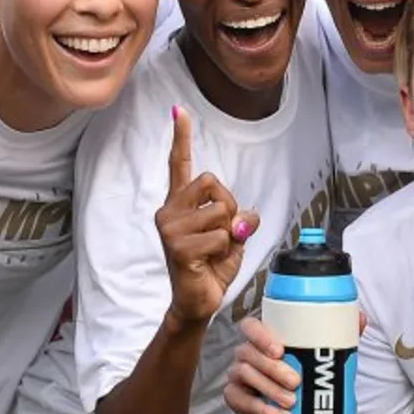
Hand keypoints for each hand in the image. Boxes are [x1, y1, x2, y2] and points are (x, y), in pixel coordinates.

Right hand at [156, 105, 258, 326]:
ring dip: (228, 235)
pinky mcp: (177, 246)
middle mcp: (169, 211)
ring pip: (221, 212)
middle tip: (223, 234)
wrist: (198, 302)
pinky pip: (221, 236)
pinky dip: (225, 251)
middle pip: (213, 182)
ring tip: (214, 253)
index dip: (180, 137)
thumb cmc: (211, 267)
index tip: (178, 110)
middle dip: (229, 207)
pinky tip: (208, 263)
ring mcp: (170, 228)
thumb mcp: (234, 237)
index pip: (178, 165)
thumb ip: (240, 218)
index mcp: (179, 205)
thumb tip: (244, 217)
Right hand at [226, 311, 366, 413]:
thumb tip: (361, 318)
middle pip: (248, 353)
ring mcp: (238, 376)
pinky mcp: (236, 398)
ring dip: (269, 390)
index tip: (280, 350)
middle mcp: (247, 354)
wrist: (297, 413)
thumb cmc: (307, 377)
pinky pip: (240, 401)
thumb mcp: (323, 357)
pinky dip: (261, 411)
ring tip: (291, 403)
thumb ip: (340, 336)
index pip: (251, 327)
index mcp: (264, 339)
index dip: (261, 335)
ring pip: (245, 375)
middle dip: (272, 368)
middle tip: (296, 382)